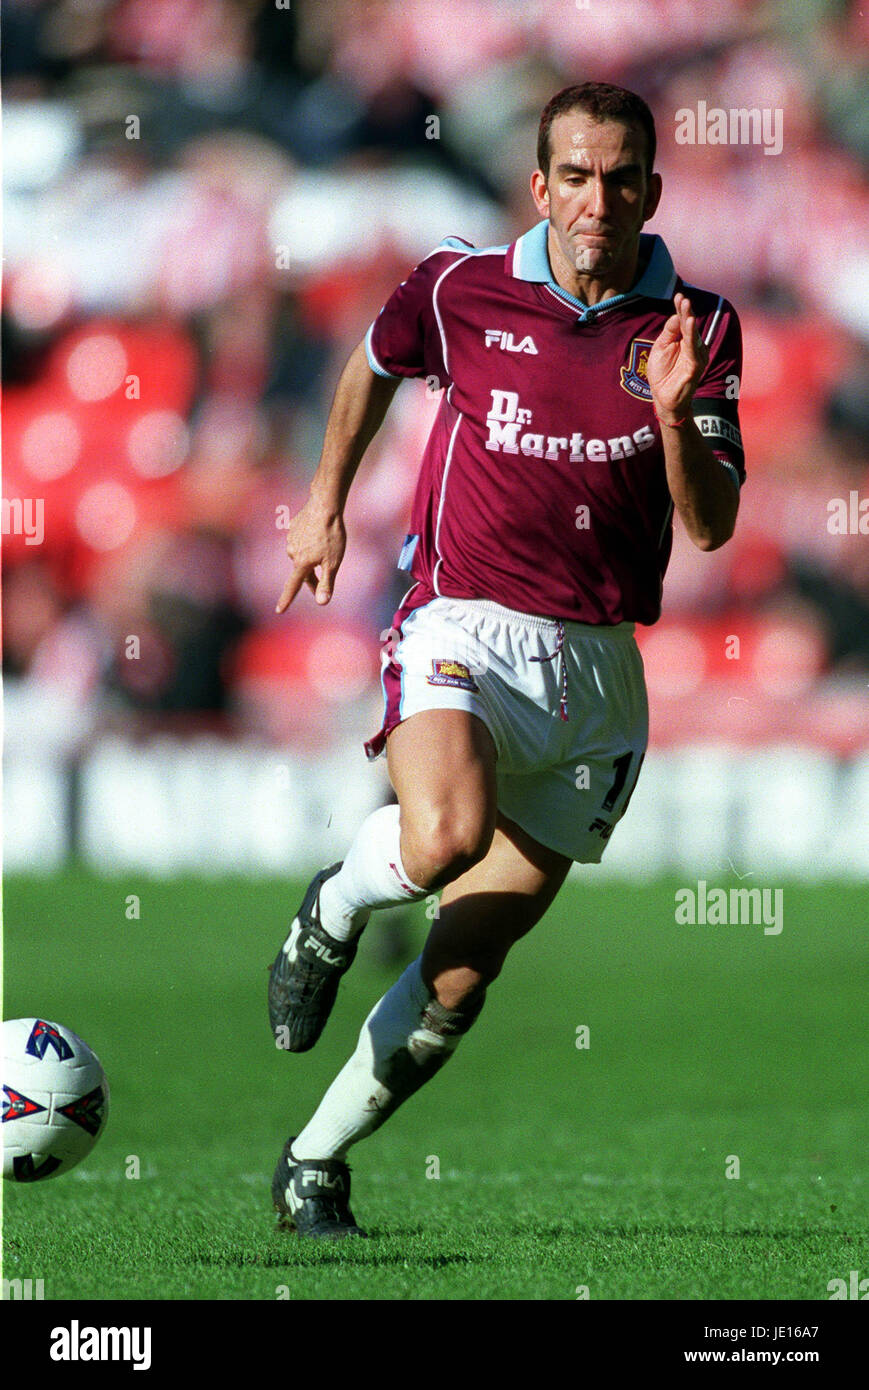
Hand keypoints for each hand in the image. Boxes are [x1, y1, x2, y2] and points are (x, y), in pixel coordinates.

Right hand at [275, 495, 345, 613]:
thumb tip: (322, 603)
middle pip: (301, 571)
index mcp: (301, 563)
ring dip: (310, 557)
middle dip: (312, 576)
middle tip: (326, 574)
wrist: (325, 505)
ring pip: (301, 555)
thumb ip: (326, 583)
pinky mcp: (292, 527)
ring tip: (326, 546)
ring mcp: (290, 539)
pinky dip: (308, 542)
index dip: (286, 600)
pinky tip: (318, 534)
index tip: (279, 610)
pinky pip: (300, 540)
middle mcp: (292, 552)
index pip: (293, 586)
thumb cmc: (332, 535)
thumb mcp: (333, 562)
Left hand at [646, 292, 708, 423]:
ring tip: (687, 307)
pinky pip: (694, 349)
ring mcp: (696, 355)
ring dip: (690, 320)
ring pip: (692, 335)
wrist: (663, 398)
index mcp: (683, 340)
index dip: (681, 309)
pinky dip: (692, 337)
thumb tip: (676, 315)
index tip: (679, 295)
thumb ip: (669, 332)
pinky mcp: (696, 366)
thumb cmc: (662, 374)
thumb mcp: (660, 348)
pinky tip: (691, 325)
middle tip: (684, 298)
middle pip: (689, 325)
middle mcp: (692, 346)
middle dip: (686, 311)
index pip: (682, 321)